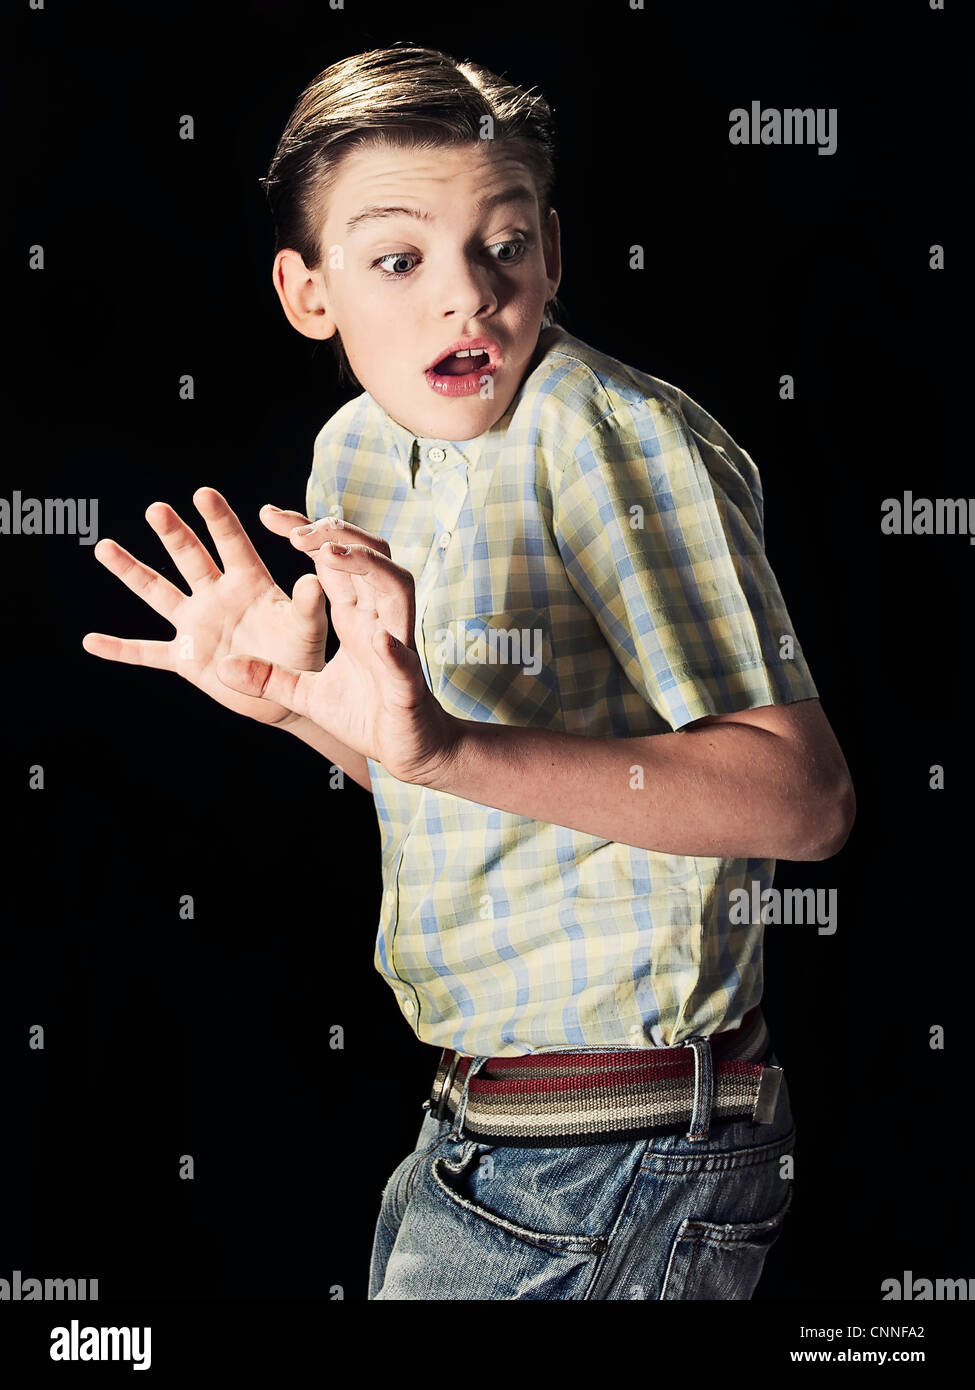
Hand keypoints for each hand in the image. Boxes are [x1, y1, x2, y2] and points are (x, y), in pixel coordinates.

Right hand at [82, 488, 326, 726]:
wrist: (286, 694)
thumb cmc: (303, 654)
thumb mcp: (309, 629)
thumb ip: (307, 606)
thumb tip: (312, 581)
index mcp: (249, 583)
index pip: (232, 543)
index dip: (218, 519)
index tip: (203, 493)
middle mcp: (217, 596)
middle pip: (189, 558)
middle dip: (173, 534)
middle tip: (157, 510)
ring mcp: (197, 625)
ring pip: (158, 593)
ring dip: (131, 571)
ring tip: (104, 547)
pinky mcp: (186, 659)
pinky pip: (147, 653)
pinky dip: (120, 650)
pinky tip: (91, 641)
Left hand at [214, 515, 460, 783]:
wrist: (406, 751)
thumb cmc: (364, 715)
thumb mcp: (304, 694)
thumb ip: (268, 677)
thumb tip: (222, 666)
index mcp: (356, 616)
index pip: (334, 560)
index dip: (307, 532)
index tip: (269, 514)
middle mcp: (379, 620)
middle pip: (369, 557)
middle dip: (336, 534)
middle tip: (295, 531)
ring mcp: (397, 647)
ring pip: (396, 588)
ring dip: (368, 567)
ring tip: (332, 556)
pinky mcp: (408, 685)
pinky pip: (403, 660)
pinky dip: (392, 648)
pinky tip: (375, 638)